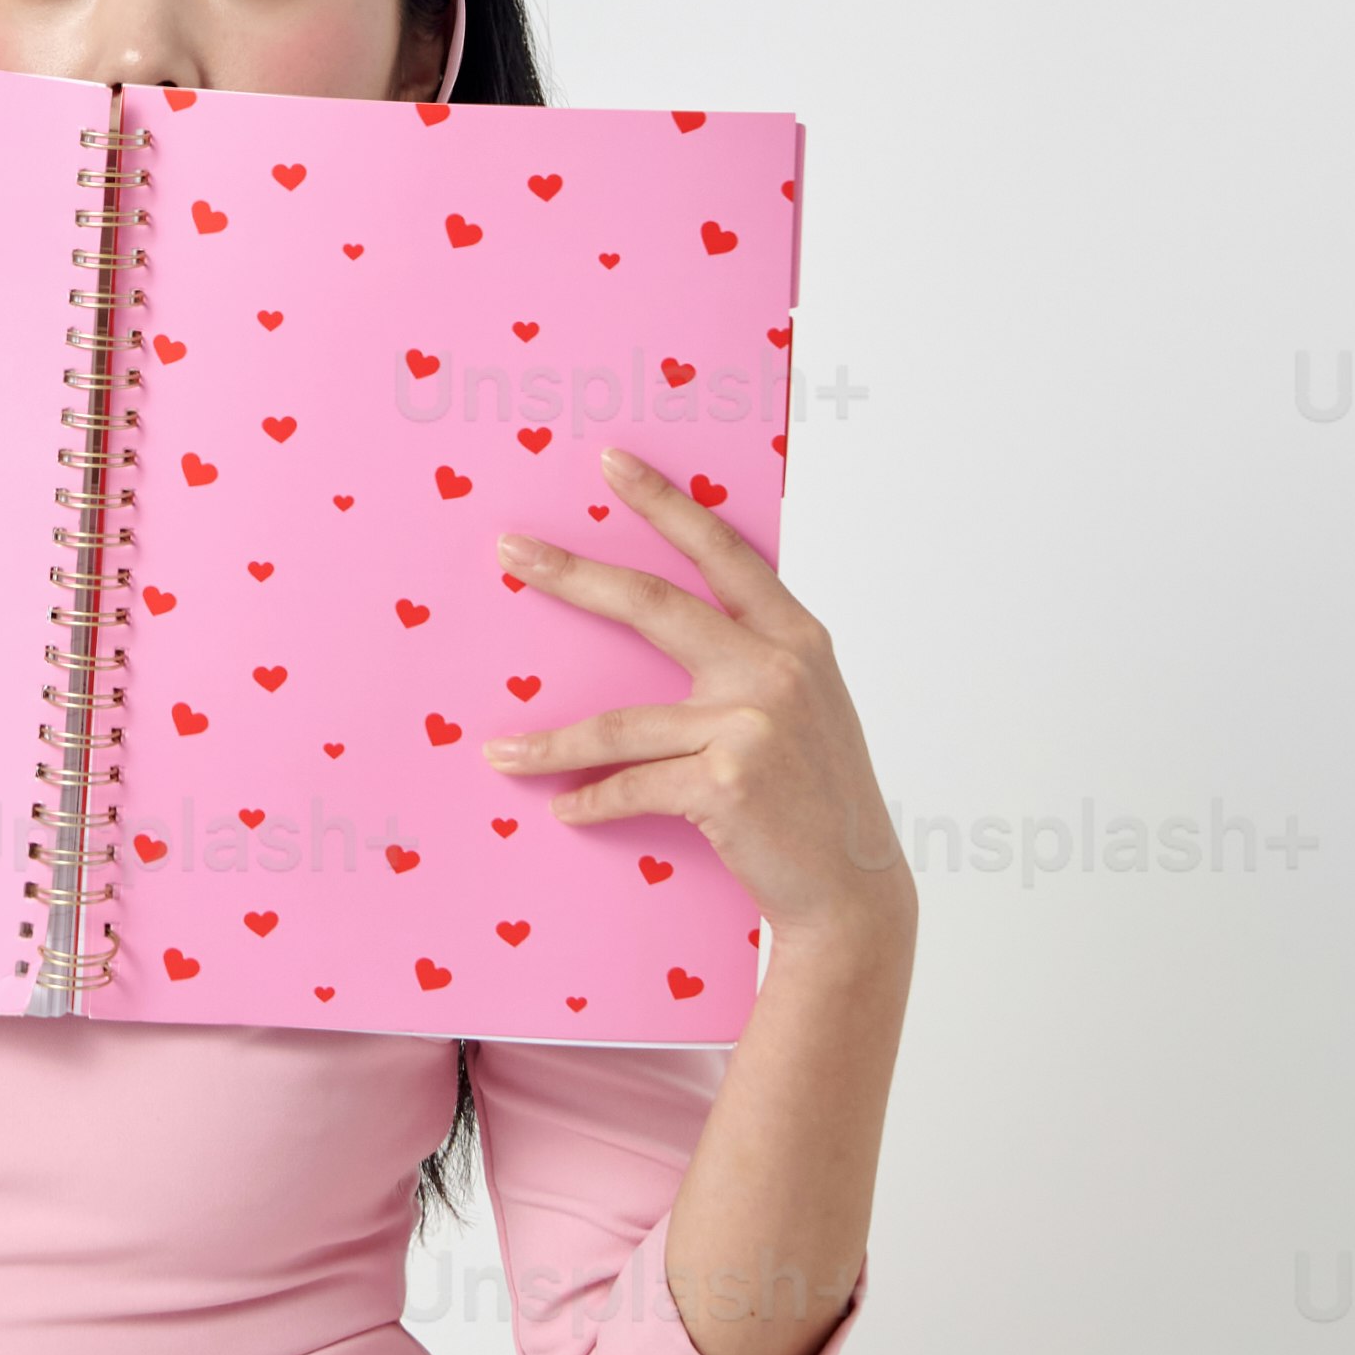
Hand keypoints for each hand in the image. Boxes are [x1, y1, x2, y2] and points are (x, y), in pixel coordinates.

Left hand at [495, 450, 913, 957]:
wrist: (853, 889)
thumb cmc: (818, 797)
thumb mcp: (804, 707)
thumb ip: (751, 659)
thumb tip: (670, 626)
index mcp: (797, 637)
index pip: (722, 552)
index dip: (666, 503)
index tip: (611, 464)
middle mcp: (777, 668)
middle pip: (653, 605)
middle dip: (574, 573)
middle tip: (512, 549)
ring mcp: (751, 724)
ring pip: (620, 724)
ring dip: (550, 743)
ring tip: (500, 753)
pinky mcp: (725, 782)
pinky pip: (631, 785)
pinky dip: (591, 801)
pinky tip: (564, 809)